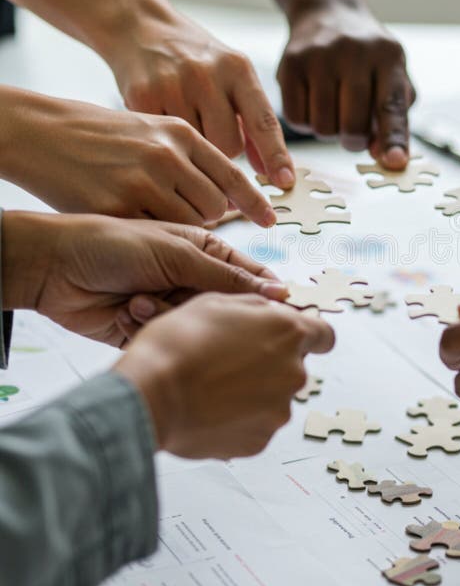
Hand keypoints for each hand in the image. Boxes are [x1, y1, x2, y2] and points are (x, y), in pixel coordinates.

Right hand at [0, 90, 274, 226]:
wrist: (42, 132)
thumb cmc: (102, 135)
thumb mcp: (153, 130)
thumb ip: (191, 156)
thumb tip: (231, 194)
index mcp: (181, 133)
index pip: (233, 173)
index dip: (256, 201)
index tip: (271, 219)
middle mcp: (168, 154)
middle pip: (216, 206)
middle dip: (209, 216)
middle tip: (184, 211)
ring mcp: (143, 180)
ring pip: (190, 225)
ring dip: (182, 228)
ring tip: (154, 211)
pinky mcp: (119, 205)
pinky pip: (157, 235)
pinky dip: (153, 235)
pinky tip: (135, 219)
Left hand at [2, 212, 286, 345]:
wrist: (54, 268)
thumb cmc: (114, 244)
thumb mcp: (178, 254)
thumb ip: (228, 278)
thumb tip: (278, 292)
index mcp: (208, 253)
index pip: (252, 278)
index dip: (266, 296)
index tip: (279, 315)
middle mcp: (193, 281)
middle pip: (226, 311)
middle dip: (206, 311)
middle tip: (183, 302)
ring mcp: (172, 307)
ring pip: (197, 330)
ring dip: (167, 317)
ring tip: (137, 301)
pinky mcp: (150, 331)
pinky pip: (169, 342)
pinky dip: (146, 330)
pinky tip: (124, 313)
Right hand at [105, 9, 293, 186]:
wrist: (141, 26)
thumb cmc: (196, 59)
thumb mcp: (232, 77)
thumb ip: (253, 122)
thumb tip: (270, 172)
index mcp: (237, 69)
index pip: (263, 120)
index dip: (275, 154)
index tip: (284, 181)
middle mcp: (206, 74)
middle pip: (228, 144)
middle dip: (225, 150)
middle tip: (210, 130)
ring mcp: (172, 84)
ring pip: (198, 148)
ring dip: (197, 147)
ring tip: (187, 119)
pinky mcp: (142, 97)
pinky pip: (167, 141)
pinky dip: (169, 141)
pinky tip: (164, 119)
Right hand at [114, 294, 333, 458]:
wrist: (149, 395)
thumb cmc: (178, 343)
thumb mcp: (216, 302)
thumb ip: (256, 305)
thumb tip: (274, 309)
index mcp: (288, 334)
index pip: (325, 336)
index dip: (310, 337)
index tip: (294, 339)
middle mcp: (293, 373)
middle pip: (294, 368)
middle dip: (270, 363)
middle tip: (230, 360)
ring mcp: (278, 411)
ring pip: (274, 398)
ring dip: (253, 392)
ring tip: (213, 387)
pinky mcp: (259, 441)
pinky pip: (255, 425)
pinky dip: (239, 418)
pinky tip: (209, 409)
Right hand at [278, 3, 414, 168]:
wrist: (327, 14)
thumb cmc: (367, 59)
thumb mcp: (392, 77)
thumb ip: (395, 118)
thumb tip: (384, 156)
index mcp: (388, 57)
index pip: (392, 107)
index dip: (394, 139)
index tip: (394, 163)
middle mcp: (354, 52)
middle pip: (353, 125)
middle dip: (354, 141)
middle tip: (354, 133)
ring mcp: (319, 56)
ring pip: (323, 127)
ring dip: (329, 133)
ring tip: (334, 113)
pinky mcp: (291, 63)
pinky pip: (296, 118)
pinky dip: (306, 123)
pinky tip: (314, 105)